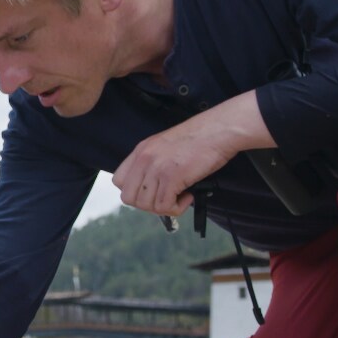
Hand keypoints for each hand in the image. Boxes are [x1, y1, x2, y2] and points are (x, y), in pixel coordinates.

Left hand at [111, 91, 271, 216]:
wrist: (219, 130)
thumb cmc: (199, 139)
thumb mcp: (165, 146)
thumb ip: (153, 163)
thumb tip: (150, 189)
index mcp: (141, 150)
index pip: (119, 181)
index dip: (134, 192)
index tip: (152, 191)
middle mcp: (144, 159)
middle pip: (129, 198)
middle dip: (148, 204)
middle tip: (167, 197)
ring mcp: (157, 168)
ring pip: (147, 205)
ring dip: (165, 207)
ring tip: (181, 195)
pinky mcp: (172, 177)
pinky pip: (165, 206)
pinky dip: (177, 208)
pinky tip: (188, 196)